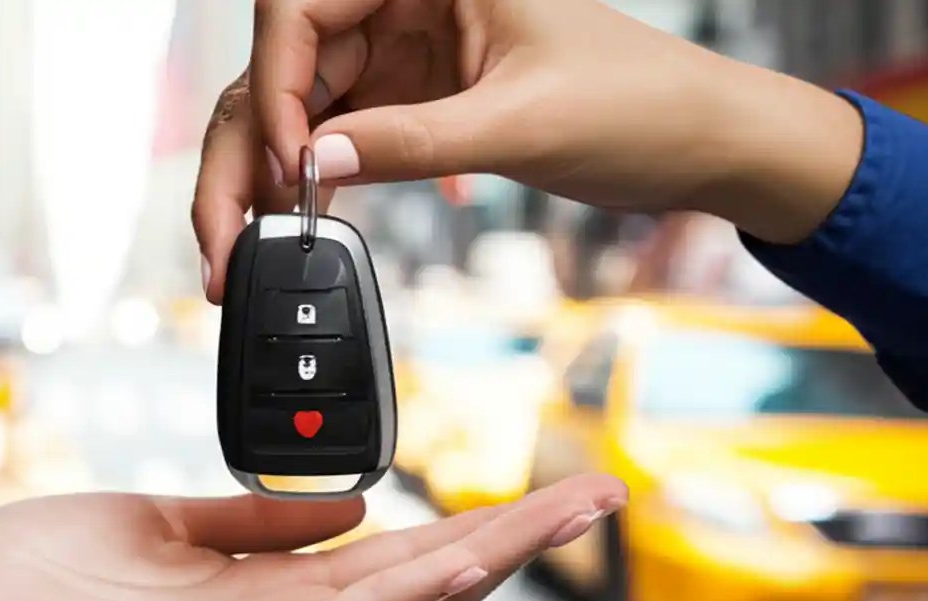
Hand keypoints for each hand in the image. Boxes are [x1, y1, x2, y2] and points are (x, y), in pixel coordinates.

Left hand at [0, 476, 625, 600]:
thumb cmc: (49, 581)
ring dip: (480, 567)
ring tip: (555, 518)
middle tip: (594, 495)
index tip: (538, 492)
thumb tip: (344, 503)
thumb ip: (257, 523)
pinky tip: (452, 565)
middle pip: (418, 588)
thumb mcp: (174, 529)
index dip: (474, 529)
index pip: (395, 562)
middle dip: (510, 546)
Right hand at [194, 0, 863, 301]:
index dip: (278, 87)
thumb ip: (412, 139)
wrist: (699, 145)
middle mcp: (408, 0)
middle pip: (288, 66)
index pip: (303, 8)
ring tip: (254, 248)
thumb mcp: (522, 124)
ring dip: (274, 178)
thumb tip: (314, 164)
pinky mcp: (420, 97)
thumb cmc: (641, 104)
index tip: (289, 164)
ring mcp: (409, 51)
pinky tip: (319, 224)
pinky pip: (347, 134)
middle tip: (228, 233)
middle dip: (250, 149)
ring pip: (306, 107)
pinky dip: (326, 181)